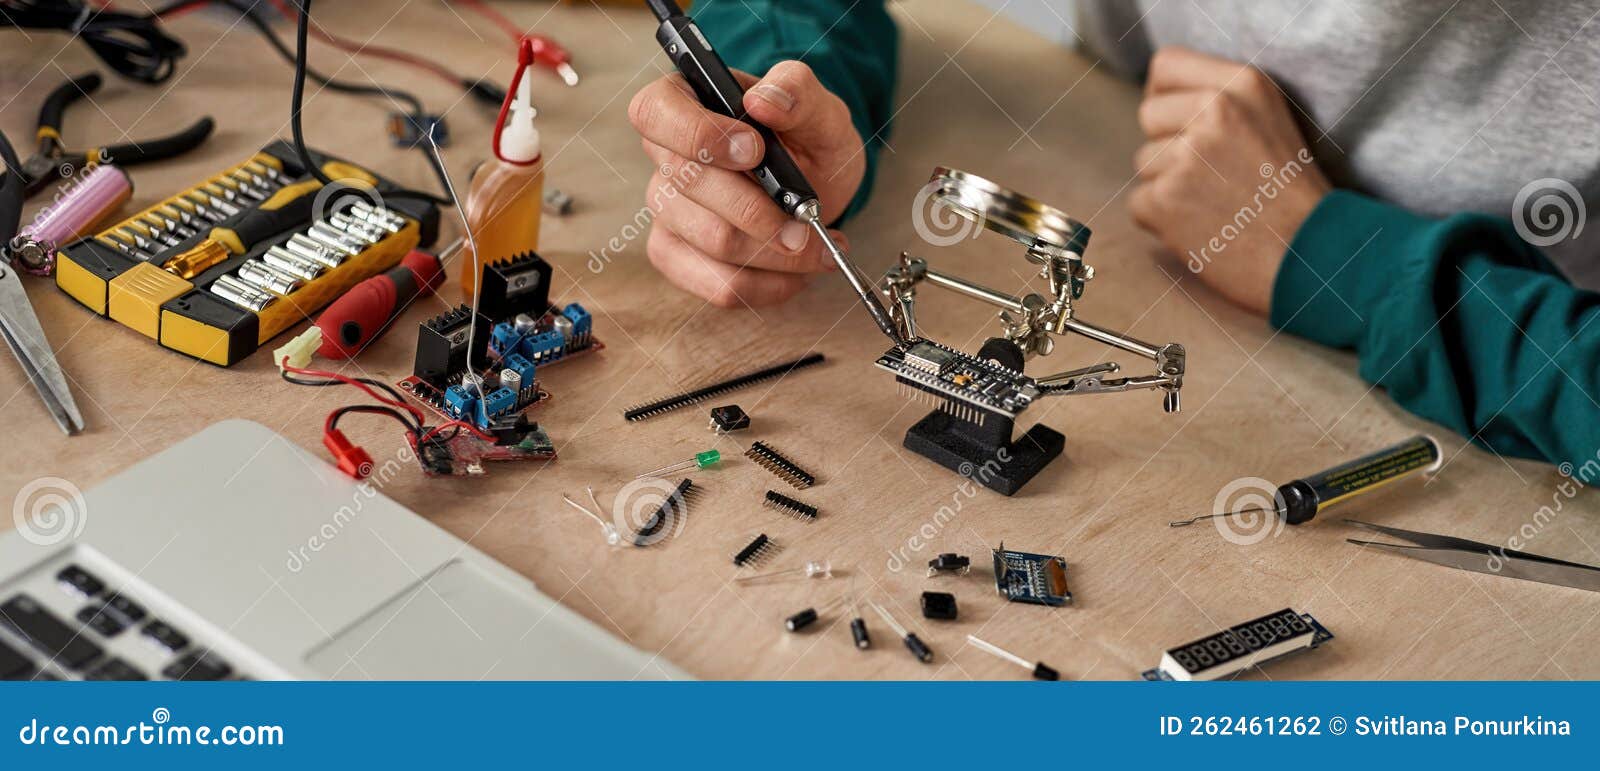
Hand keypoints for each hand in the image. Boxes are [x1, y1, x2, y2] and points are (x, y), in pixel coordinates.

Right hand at [627, 61, 865, 306]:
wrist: (815, 187)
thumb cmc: (807, 141)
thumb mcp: (818, 108)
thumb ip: (798, 91)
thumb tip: (766, 100)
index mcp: (684, 101)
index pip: (655, 113)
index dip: (699, 135)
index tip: (756, 150)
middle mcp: (664, 156)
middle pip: (691, 187)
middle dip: (760, 209)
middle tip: (809, 218)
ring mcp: (668, 209)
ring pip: (713, 241)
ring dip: (775, 252)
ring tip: (816, 245)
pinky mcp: (679, 256)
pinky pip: (717, 285)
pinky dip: (769, 286)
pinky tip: (797, 273)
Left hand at [1129, 47, 1331, 313]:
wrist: (1310, 254)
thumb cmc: (1289, 193)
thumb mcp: (1269, 118)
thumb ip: (1219, 98)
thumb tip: (1158, 96)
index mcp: (1242, 84)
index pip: (1165, 66)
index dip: (1166, 95)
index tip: (1180, 120)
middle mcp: (1213, 111)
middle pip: (1149, 114)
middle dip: (1167, 144)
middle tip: (1210, 173)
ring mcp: (1186, 156)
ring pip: (1143, 161)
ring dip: (1167, 184)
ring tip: (1214, 201)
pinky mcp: (1164, 200)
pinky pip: (1139, 202)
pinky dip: (1162, 220)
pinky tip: (1202, 226)